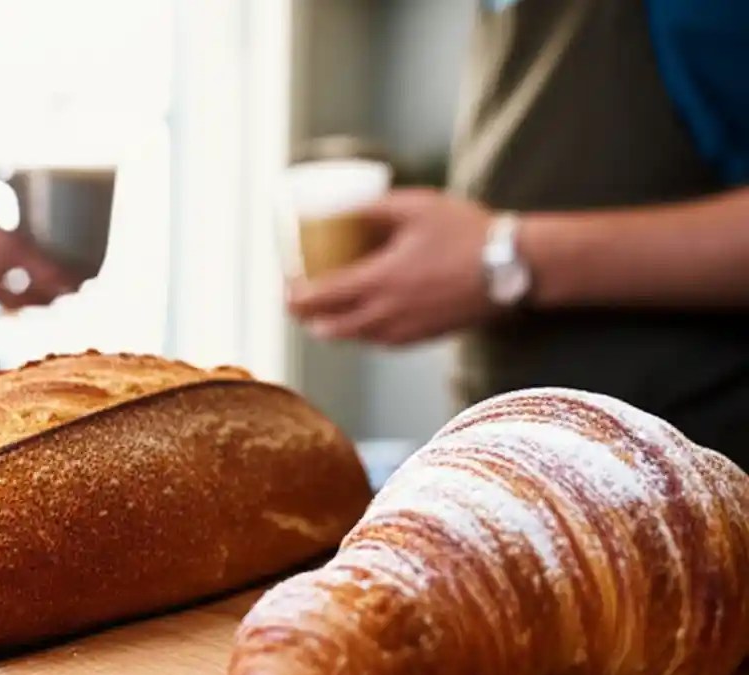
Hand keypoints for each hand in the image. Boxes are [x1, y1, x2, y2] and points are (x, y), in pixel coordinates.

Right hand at [0, 162, 77, 309]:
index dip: (67, 281)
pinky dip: (12, 299)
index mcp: (1, 246)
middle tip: (74, 290)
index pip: (46, 273)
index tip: (84, 279)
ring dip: (35, 302)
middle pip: (36, 296)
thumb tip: (1, 157)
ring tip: (52, 297)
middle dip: (57, 296)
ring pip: (16, 303)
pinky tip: (20, 295)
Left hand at [286, 189, 497, 346]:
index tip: (284, 288)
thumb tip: (339, 207)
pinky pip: (379, 341)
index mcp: (379, 282)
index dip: (294, 298)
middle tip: (298, 302)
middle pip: (329, 329)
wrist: (515, 268)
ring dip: (333, 327)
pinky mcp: (423, 338)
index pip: (319, 300)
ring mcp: (405, 331)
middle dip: (306, 319)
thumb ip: (373, 207)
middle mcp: (387, 314)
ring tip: (327, 309)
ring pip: (354, 339)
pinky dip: (362, 331)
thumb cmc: (467, 232)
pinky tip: (365, 315)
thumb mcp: (415, 207)